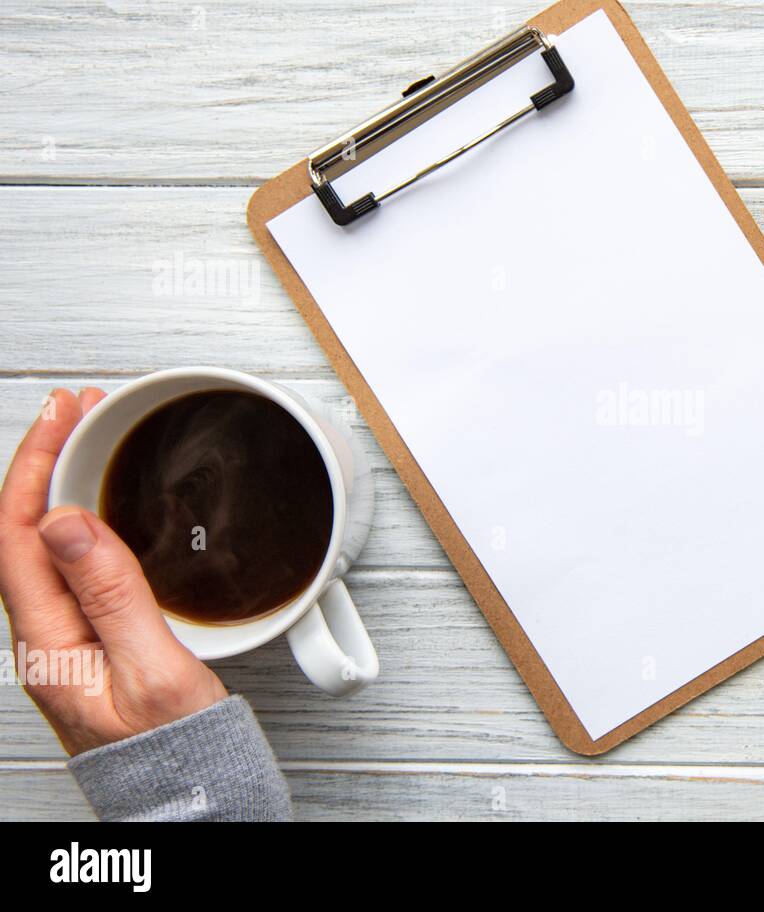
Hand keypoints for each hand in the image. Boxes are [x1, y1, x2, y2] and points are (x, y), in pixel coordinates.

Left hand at [0, 389, 226, 754]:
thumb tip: (68, 524)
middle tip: (76, 409)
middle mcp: (46, 638)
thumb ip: (112, 596)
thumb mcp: (154, 671)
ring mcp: (66, 639)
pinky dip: (84, 518)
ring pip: (46, 545)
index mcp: (47, 644)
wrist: (192, 798)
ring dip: (62, 485)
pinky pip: (73, 564)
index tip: (64, 417)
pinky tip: (103, 505)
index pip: (18, 535)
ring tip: (86, 439)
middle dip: (44, 460)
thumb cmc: (175, 753)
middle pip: (22, 532)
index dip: (36, 465)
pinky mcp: (92, 640)